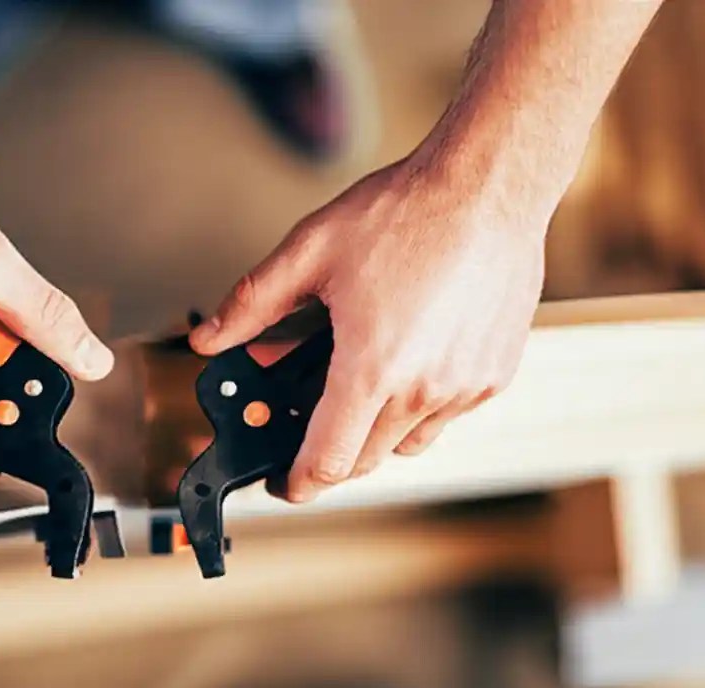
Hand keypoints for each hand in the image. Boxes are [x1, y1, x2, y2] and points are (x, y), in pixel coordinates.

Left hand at [190, 156, 545, 501]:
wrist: (490, 187)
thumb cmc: (406, 214)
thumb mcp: (310, 252)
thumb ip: (253, 305)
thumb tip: (209, 340)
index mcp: (372, 369)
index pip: (328, 462)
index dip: (296, 483)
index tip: (282, 482)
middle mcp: (424, 390)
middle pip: (364, 460)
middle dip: (329, 453)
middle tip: (308, 422)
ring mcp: (465, 388)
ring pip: (407, 442)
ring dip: (374, 430)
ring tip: (357, 381)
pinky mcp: (494, 376)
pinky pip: (445, 415)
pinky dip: (418, 405)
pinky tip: (404, 358)